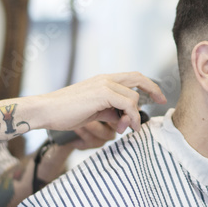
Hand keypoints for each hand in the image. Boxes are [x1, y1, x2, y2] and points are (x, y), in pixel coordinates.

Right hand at [31, 72, 165, 134]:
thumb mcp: (94, 111)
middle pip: (138, 77)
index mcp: (103, 80)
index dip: (148, 85)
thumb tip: (125, 119)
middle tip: (161, 102)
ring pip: (133, 97)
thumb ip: (111, 112)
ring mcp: (104, 84)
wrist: (46, 110)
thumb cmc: (66, 113)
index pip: (132, 76)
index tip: (158, 97)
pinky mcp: (102, 93)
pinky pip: (127, 104)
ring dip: (134, 116)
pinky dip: (130, 117)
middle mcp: (105, 79)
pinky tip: (123, 128)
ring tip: (125, 129)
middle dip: (153, 90)